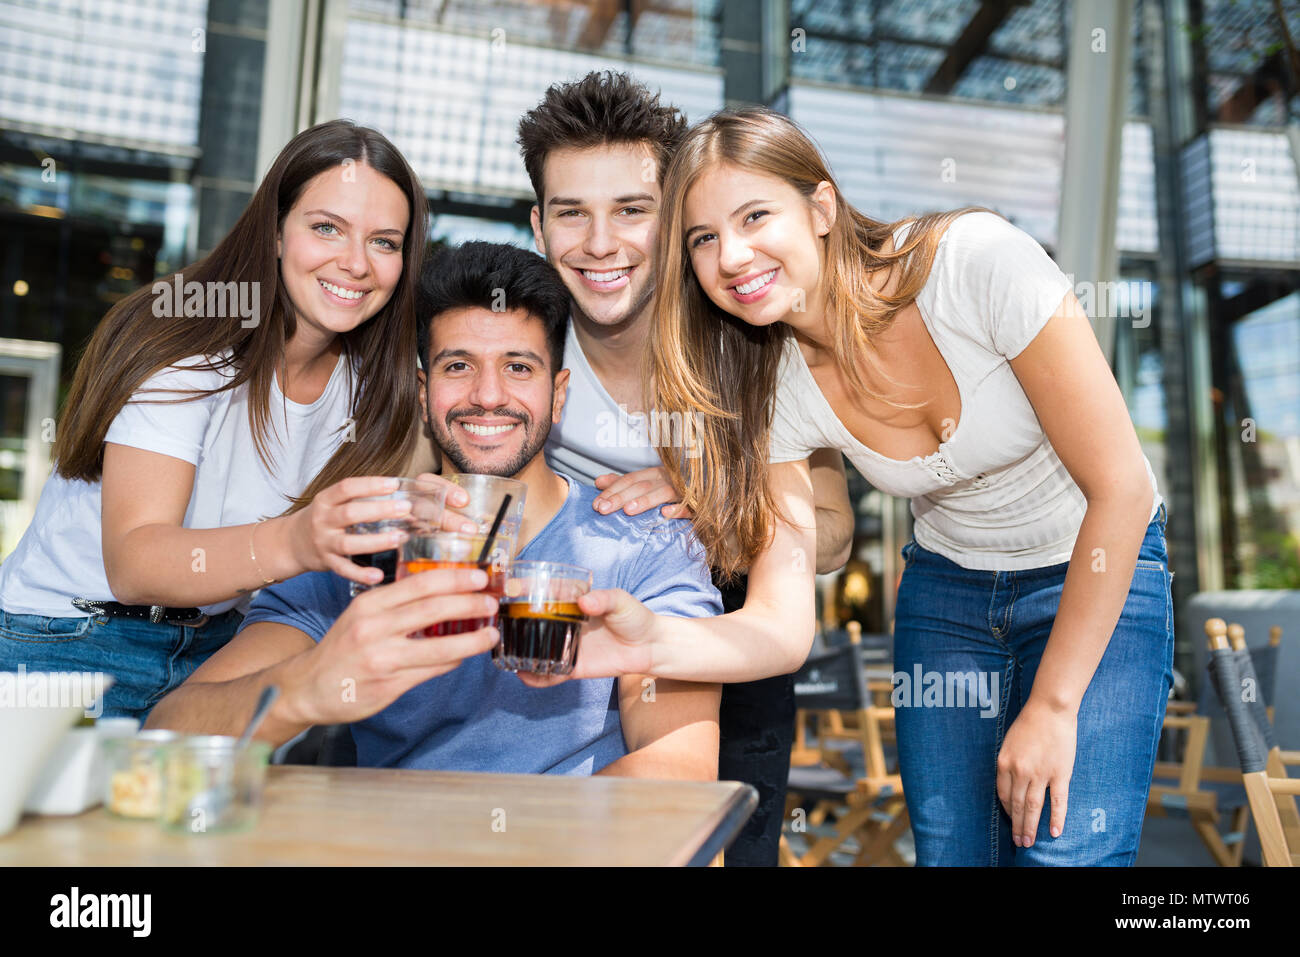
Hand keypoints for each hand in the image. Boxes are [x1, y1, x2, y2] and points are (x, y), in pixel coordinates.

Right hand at [288, 475, 473, 584]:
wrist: (293, 542)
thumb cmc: (331, 519)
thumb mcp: (341, 502)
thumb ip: (369, 497)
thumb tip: (417, 490)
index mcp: (330, 499)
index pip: (348, 487)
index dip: (371, 484)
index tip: (395, 483)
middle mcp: (325, 518)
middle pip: (351, 512)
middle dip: (379, 510)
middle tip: (407, 509)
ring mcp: (325, 542)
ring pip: (349, 542)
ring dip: (376, 541)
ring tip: (400, 539)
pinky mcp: (327, 563)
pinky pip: (344, 570)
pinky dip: (361, 573)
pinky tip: (379, 576)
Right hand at [291, 565, 498, 724]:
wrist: (307, 687)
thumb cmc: (342, 647)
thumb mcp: (362, 614)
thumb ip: (398, 605)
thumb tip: (445, 596)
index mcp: (370, 603)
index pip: (420, 584)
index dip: (455, 579)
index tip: (480, 577)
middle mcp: (375, 627)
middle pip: (433, 609)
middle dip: (470, 604)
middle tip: (492, 602)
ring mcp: (382, 658)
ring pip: (439, 646)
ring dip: (471, 640)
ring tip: (491, 634)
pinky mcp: (389, 685)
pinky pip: (431, 671)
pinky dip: (453, 662)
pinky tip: (465, 656)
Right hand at [514, 588, 658, 688]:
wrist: (650, 647)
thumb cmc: (635, 617)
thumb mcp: (621, 602)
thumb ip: (604, 600)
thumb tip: (585, 602)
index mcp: (573, 602)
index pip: (544, 593)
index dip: (525, 590)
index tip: (509, 590)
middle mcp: (565, 623)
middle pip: (533, 621)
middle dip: (513, 622)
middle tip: (497, 624)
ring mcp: (567, 645)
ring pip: (536, 647)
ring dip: (518, 650)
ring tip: (502, 651)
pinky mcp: (573, 667)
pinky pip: (550, 673)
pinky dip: (535, 677)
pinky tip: (523, 676)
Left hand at [593, 467, 692, 519]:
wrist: (707, 495)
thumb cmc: (672, 490)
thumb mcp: (646, 484)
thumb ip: (623, 484)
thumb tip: (598, 482)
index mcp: (655, 474)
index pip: (629, 479)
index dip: (612, 490)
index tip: (596, 504)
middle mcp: (667, 479)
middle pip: (641, 486)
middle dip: (621, 497)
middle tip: (602, 509)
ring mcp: (683, 490)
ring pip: (663, 493)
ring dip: (646, 500)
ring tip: (628, 510)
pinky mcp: (698, 504)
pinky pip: (689, 506)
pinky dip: (678, 508)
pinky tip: (664, 512)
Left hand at [995, 698, 1077, 847]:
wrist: (1050, 709)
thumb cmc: (1029, 723)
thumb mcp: (1009, 743)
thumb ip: (1008, 764)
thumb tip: (1010, 784)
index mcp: (1004, 763)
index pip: (1003, 795)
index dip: (1007, 810)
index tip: (1011, 820)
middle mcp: (1020, 772)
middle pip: (1017, 805)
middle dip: (1017, 826)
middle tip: (1019, 842)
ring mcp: (1040, 774)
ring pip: (1033, 807)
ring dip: (1031, 827)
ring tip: (1030, 842)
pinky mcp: (1059, 774)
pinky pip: (1058, 801)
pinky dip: (1056, 819)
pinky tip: (1054, 832)